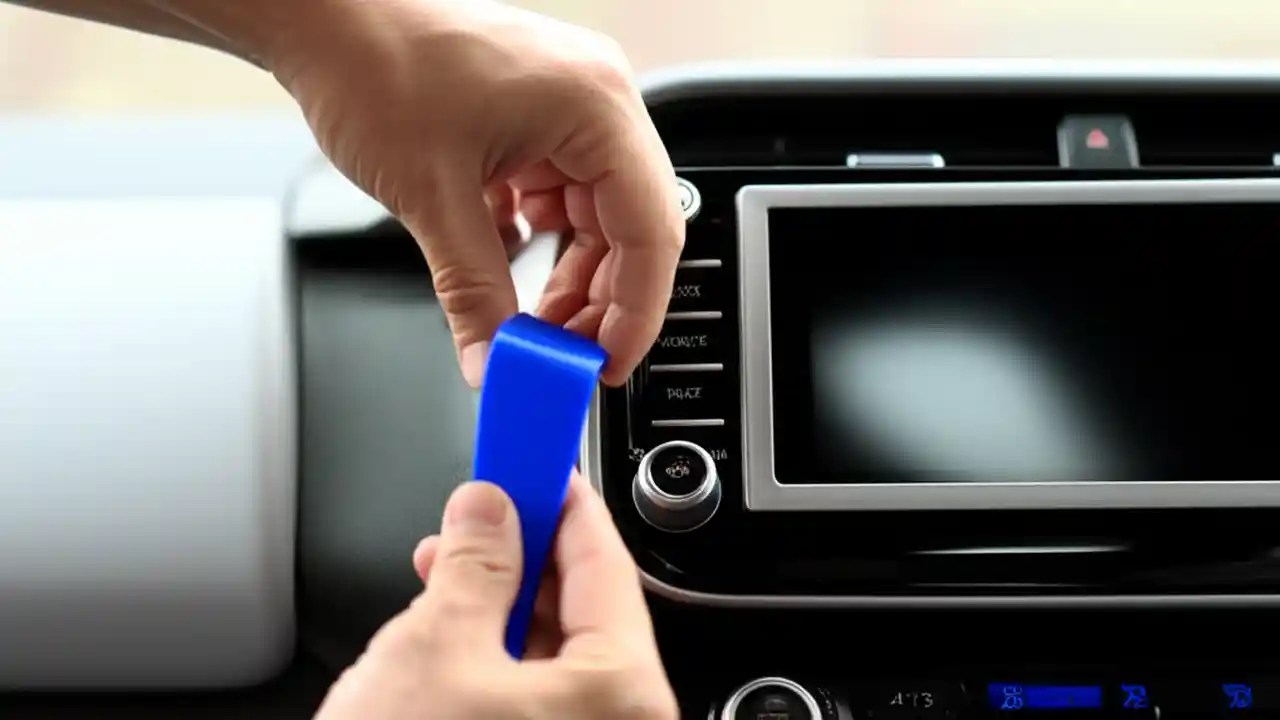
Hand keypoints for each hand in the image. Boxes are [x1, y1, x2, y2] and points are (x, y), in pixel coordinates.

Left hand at [263, 0, 683, 386]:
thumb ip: (474, 292)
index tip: (606, 364)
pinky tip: (505, 266)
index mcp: (595, 106)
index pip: (651, 230)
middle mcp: (596, 99)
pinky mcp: (536, 116)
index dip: (634, 311)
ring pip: (594, 216)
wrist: (323, 18)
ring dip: (566, 274)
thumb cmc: (373, 63)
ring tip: (526, 322)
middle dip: (597, 299)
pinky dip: (540, 240)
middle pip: (629, 227)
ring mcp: (568, 106)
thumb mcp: (432, 198)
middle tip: (559, 355)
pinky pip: (561, 195)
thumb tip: (494, 362)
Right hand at [313, 473, 677, 719]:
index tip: (541, 454)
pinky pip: (534, 696)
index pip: (606, 562)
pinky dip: (494, 656)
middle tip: (485, 505)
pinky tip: (448, 633)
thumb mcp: (436, 650)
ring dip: (501, 602)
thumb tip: (489, 508)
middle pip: (584, 608)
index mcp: (622, 696)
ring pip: (555, 653)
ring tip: (448, 568)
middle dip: (524, 552)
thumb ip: (475, 564)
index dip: (565, 499)